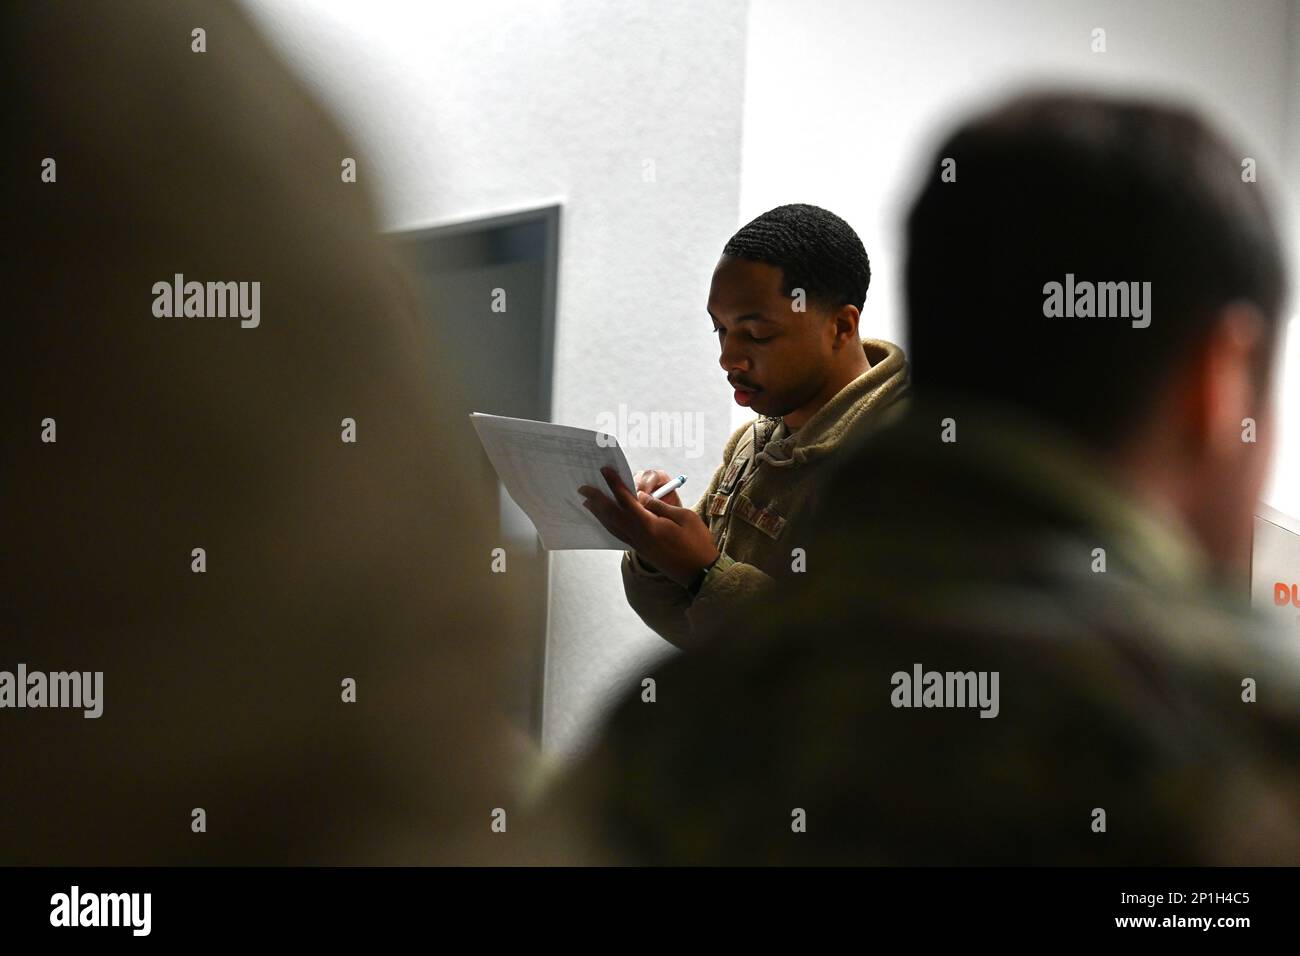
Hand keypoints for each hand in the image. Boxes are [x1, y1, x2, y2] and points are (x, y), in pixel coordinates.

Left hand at [578, 466, 718, 587]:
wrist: (700, 574)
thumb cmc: (698, 543)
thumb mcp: (684, 518)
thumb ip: (660, 506)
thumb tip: (640, 496)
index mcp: (650, 525)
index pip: (626, 500)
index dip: (614, 484)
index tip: (605, 471)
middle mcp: (639, 536)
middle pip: (612, 515)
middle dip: (597, 499)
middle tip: (583, 487)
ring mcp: (639, 545)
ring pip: (613, 526)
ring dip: (598, 513)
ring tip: (587, 502)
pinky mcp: (642, 550)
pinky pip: (619, 534)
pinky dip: (608, 524)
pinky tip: (605, 520)